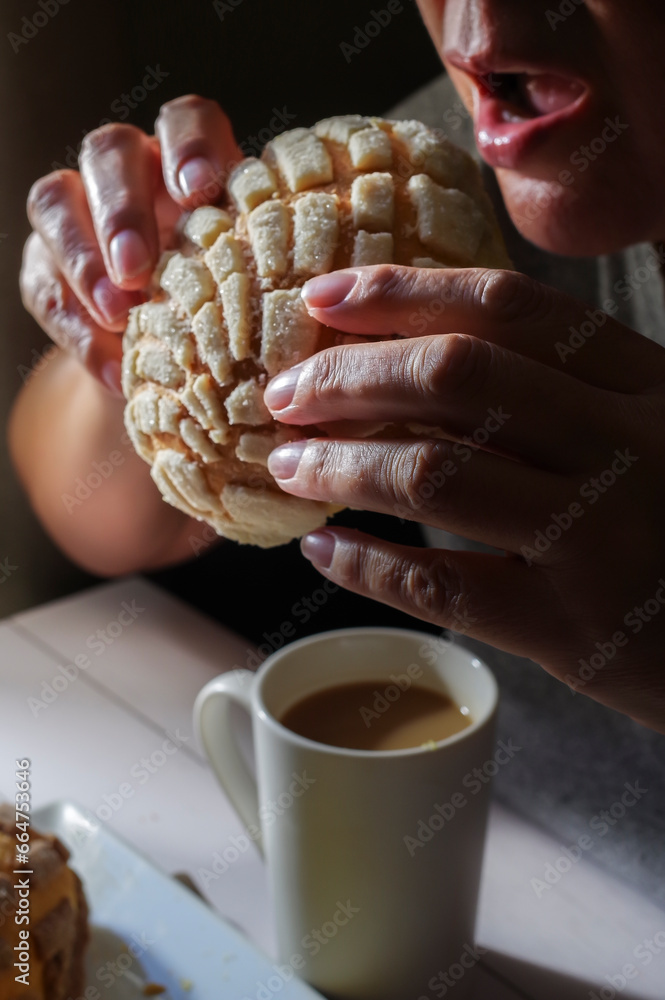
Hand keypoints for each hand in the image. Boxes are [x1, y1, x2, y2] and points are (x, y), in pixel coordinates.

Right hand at [19, 96, 240, 393]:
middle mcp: (133, 176)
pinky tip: (112, 368)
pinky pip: (44, 283)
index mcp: (191, 168)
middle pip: (110, 152)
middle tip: (139, 269)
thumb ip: (263, 279)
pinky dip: (76, 327)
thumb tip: (310, 305)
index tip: (201, 191)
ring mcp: (81, 215)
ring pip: (56, 198)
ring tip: (119, 316)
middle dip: (123, 208)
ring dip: (83, 257)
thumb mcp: (256, 295)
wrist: (177, 373)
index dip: (190, 146)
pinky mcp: (46, 268)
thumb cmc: (237, 320)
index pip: (186, 123)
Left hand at [264, 266, 664, 732]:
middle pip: (457, 378)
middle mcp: (625, 446)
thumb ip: (576, 391)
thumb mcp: (660, 431)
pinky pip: (442, 586)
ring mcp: (599, 538)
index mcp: (647, 385)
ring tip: (287, 467)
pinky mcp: (573, 629)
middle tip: (284, 393)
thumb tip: (430, 360)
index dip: (405, 293)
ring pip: (435, 476)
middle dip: (350, 377)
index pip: (509, 309)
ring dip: (341, 467)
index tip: (325, 296)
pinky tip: (323, 550)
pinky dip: (367, 566)